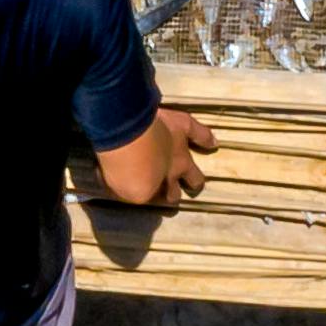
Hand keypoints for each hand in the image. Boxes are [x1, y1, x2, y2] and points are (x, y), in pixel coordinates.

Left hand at [95, 106, 217, 207]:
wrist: (130, 142)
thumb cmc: (117, 166)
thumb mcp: (112, 183)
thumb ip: (116, 185)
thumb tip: (112, 183)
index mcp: (151, 186)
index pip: (154, 198)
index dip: (153, 198)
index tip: (150, 197)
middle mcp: (167, 174)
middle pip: (177, 189)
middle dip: (174, 191)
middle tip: (172, 192)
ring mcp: (178, 150)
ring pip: (192, 169)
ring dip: (193, 175)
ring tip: (197, 180)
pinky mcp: (181, 127)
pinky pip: (198, 133)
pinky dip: (205, 137)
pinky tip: (212, 142)